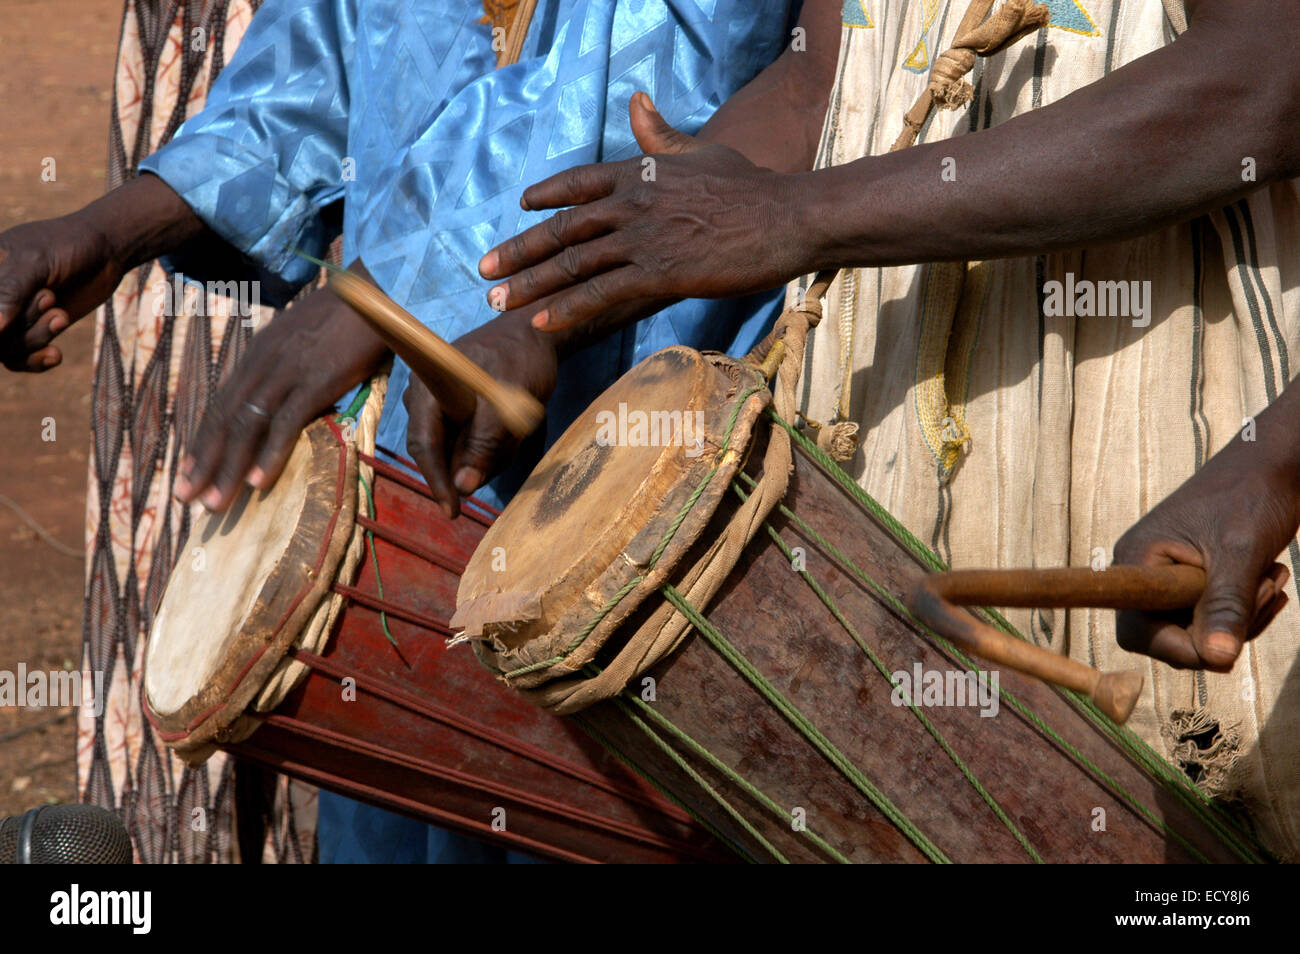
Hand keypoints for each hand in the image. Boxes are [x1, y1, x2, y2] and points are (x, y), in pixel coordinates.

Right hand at [0, 215, 124, 370]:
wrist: (106, 253)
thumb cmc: (67, 246)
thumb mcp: (36, 261)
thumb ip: (10, 290)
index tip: (8, 322)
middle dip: (20, 324)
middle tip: (50, 298)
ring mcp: (9, 315)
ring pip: (4, 348)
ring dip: (34, 338)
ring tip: (61, 315)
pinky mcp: (31, 330)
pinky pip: (18, 359)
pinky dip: (36, 361)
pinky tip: (55, 354)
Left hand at [175, 283, 389, 508]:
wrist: (377, 292)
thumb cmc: (350, 316)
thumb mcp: (306, 338)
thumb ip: (290, 363)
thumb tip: (286, 392)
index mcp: (259, 353)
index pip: (222, 404)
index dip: (203, 441)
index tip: (189, 472)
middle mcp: (263, 363)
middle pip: (225, 419)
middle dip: (204, 462)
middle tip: (187, 499)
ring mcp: (287, 372)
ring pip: (246, 426)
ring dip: (228, 468)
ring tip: (216, 504)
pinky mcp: (315, 381)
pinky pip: (285, 423)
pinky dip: (269, 454)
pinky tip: (257, 482)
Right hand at [403, 309, 556, 517]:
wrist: (532, 335)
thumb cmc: (519, 359)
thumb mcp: (508, 402)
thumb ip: (485, 444)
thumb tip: (463, 486)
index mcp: (428, 388)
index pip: (424, 444)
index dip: (437, 481)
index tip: (453, 511)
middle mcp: (424, 399)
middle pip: (441, 452)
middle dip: (475, 461)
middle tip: (511, 444)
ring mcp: (438, 407)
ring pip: (458, 452)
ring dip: (490, 452)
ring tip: (515, 426)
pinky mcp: (454, 414)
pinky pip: (468, 444)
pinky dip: (492, 446)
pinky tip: (511, 429)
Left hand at [478, 93, 806, 333]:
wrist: (785, 218)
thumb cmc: (751, 189)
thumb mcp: (701, 153)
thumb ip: (662, 136)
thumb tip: (635, 103)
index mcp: (641, 172)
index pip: (579, 181)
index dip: (547, 195)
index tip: (522, 205)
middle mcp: (633, 203)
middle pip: (563, 229)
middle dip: (519, 250)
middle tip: (485, 269)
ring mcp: (644, 239)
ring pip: (573, 264)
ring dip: (530, 285)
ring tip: (498, 301)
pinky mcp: (660, 274)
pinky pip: (602, 294)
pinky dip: (567, 309)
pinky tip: (541, 322)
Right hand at [1113, 427, 1298, 671]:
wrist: (1274, 464)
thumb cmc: (1252, 495)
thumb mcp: (1241, 552)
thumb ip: (1226, 606)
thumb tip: (1218, 661)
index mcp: (1138, 559)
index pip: (1137, 631)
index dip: (1177, 647)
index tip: (1225, 640)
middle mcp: (1144, 572)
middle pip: (1169, 637)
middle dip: (1220, 630)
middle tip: (1264, 594)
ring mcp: (1168, 577)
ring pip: (1197, 631)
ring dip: (1243, 617)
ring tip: (1273, 578)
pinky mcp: (1193, 579)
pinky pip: (1212, 617)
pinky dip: (1246, 610)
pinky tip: (1270, 580)